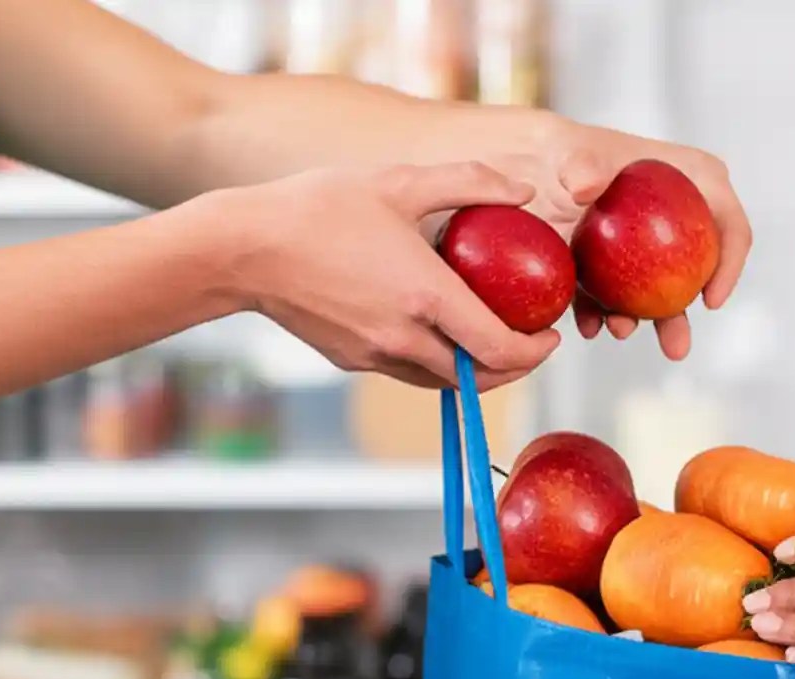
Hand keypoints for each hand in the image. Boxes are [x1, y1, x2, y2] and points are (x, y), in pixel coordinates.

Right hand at [204, 161, 558, 390]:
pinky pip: (409, 371)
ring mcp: (375, 355)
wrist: (242, 249)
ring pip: (444, 382)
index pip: (500, 349)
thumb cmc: (319, 206)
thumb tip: (525, 191)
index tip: (552, 335)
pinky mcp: (352, 360)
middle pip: (480, 378)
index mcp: (425, 296)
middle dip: (516, 368)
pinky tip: (439, 331)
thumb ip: (470, 182)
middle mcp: (404, 337)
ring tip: (494, 340)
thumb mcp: (400, 181)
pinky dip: (437, 362)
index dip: (536, 352)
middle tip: (532, 344)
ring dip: (477, 370)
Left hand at [436, 108, 752, 360]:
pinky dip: (601, 314)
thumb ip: (585, 165)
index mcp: (696, 183)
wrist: (534, 167)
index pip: (730, 226)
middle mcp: (681, 220)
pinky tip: (588, 325)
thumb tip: (586, 186)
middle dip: (682, 316)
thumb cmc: (568, 151)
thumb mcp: (579, 153)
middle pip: (694, 275)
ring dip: (638, 320)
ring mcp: (650, 249)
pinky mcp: (618, 270)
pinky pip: (615, 299)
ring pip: (654, 295)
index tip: (710, 302)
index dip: (729, 266)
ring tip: (618, 330)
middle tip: (676, 348)